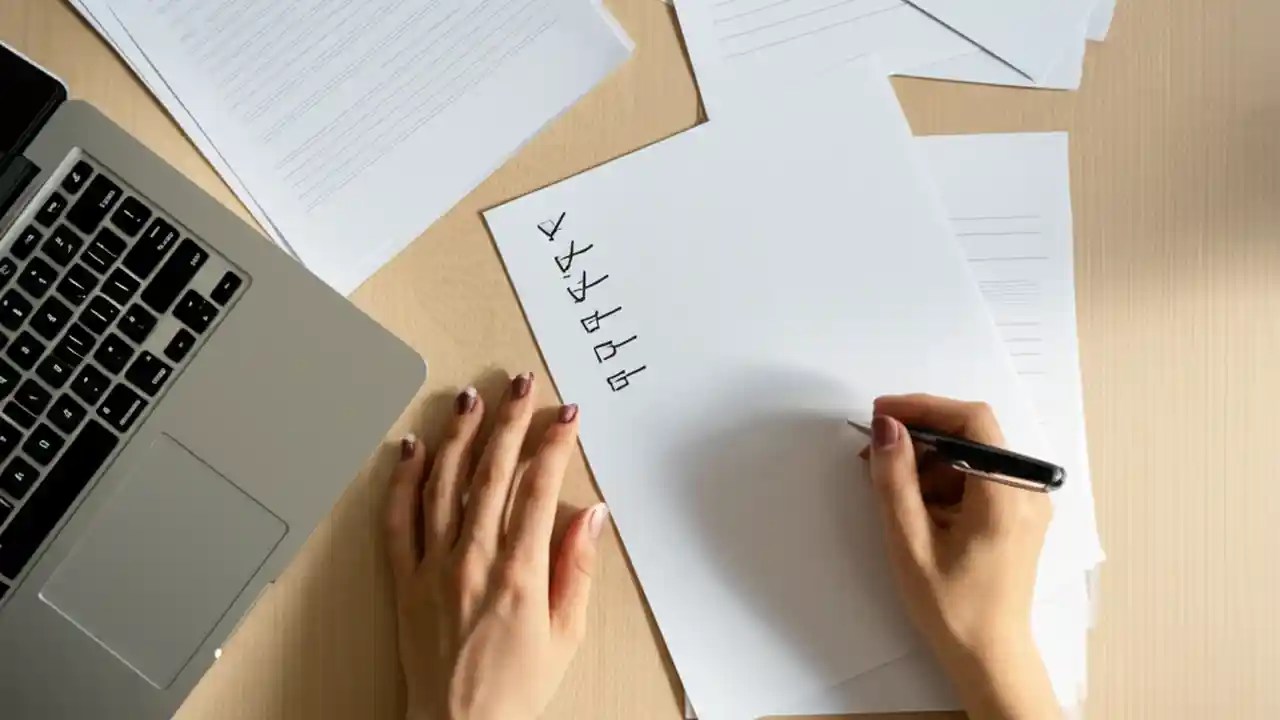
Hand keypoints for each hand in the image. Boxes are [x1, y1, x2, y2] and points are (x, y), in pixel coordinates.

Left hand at [385, 373, 609, 719]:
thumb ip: (576, 570)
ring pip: (442, 485)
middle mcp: (472, 561)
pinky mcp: (405, 581)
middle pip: (490, 473)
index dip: (553, 445)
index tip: (565, 416)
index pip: (538, 489)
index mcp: (519, 574)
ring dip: (457, 436)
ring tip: (470, 398)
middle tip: (519, 384)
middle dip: (508, 421)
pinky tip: (412, 448)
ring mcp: (433, 568)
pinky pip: (398, 520)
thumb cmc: (515, 689)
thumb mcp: (566, 635)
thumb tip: (591, 516)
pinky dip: (403, 480)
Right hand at [866, 394, 1058, 719]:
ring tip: (886, 483)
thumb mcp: (910, 542)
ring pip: (970, 456)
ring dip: (927, 460)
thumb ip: (896, 480)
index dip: (925, 407)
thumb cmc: (951, 607)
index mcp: (1006, 496)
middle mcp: (1026, 491)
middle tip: (874, 449)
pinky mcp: (1016, 516)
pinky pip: (977, 478)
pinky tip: (912, 502)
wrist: (988, 655)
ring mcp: (1025, 504)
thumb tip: (887, 427)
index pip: (972, 420)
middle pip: (971, 435)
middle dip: (920, 435)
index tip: (883, 413)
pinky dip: (942, 480)